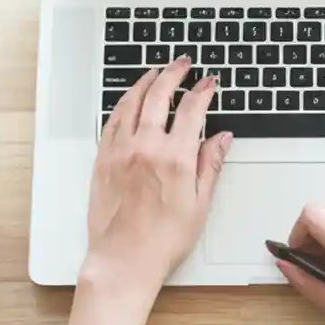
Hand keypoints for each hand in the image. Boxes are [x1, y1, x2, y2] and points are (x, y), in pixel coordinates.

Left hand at [83, 56, 231, 294]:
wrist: (124, 259)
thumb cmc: (162, 240)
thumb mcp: (200, 204)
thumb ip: (210, 165)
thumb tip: (221, 139)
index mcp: (175, 158)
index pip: (192, 109)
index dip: (204, 91)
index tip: (210, 83)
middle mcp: (146, 148)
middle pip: (160, 95)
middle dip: (174, 74)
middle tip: (183, 64)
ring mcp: (121, 151)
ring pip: (132, 102)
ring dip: (146, 82)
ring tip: (156, 72)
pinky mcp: (103, 159)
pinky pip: (112, 121)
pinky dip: (123, 104)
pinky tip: (129, 100)